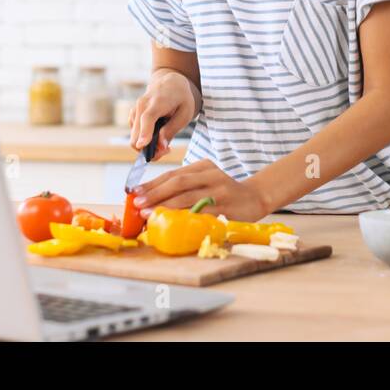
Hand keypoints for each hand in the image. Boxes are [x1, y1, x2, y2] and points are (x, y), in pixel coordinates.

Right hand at [128, 69, 197, 159]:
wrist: (169, 82)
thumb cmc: (180, 98)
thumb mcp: (185, 113)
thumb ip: (172, 130)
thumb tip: (160, 146)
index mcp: (158, 101)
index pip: (147, 118)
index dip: (144, 133)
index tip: (142, 145)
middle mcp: (142, 105)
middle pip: (137, 133)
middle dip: (150, 149)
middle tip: (167, 150)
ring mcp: (135, 110)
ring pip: (134, 138)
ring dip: (147, 146)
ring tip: (164, 141)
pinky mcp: (132, 116)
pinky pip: (135, 135)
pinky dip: (144, 140)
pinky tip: (157, 136)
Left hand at [133, 160, 269, 222]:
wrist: (255, 198)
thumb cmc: (224, 192)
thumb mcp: (206, 181)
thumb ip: (184, 186)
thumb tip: (151, 198)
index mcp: (203, 166)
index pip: (173, 174)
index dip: (152, 184)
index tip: (135, 193)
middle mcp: (211, 175)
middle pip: (178, 183)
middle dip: (155, 194)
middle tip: (138, 203)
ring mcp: (219, 191)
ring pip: (187, 197)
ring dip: (165, 206)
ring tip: (148, 214)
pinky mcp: (226, 207)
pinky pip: (201, 213)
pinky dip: (184, 218)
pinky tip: (172, 223)